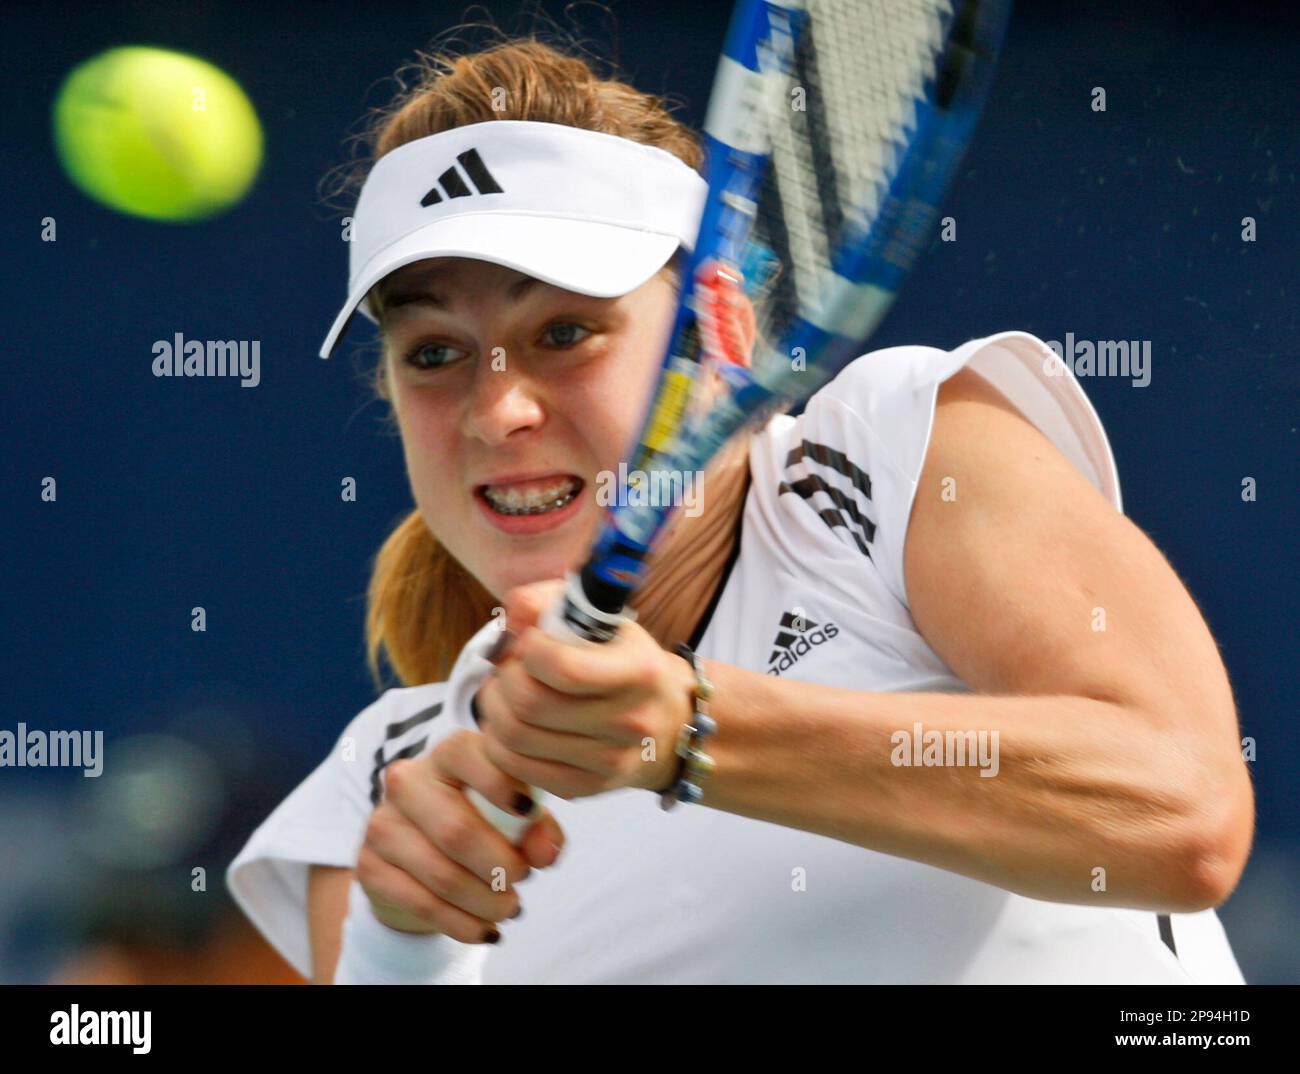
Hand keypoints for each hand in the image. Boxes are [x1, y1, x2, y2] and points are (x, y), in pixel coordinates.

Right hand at [356, 729, 564, 940]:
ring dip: (487, 902)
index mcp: (446, 755)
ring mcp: (382, 824)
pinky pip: (423, 904)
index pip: (465, 754)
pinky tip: (486, 930)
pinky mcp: (369, 868)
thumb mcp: (517, 819)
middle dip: (501, 865)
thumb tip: (544, 853)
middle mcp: (406, 782)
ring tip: (511, 908)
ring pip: (442, 875)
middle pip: (456, 830)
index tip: (528, 811)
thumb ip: (538, 828)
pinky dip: (463, 924)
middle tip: (522, 879)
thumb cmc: (482, 824)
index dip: (500, 783)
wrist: (421, 861)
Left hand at [476, 579, 697, 798]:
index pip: (563, 667)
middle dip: (503, 678)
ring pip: (516, 739)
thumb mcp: (604, 619)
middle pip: (530, 704)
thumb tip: (513, 615)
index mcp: (639, 672)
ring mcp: (609, 761)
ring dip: (493, 709)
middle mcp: (630, 722)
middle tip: (506, 668)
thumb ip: (551, 601)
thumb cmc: (626, 662)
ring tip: (503, 693)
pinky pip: (518, 769)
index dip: (528, 648)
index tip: (529, 640)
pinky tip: (509, 724)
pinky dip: (498, 744)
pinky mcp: (586, 788)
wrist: (670, 725)